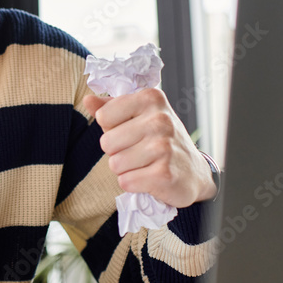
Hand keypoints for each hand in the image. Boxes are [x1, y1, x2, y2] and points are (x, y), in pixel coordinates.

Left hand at [83, 88, 215, 208]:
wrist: (194, 173)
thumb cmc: (161, 141)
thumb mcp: (140, 116)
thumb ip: (111, 107)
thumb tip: (88, 99)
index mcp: (151, 98)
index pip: (103, 116)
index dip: (112, 129)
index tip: (131, 132)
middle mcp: (160, 119)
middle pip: (106, 142)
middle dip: (117, 152)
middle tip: (139, 152)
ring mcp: (163, 147)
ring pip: (115, 164)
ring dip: (125, 170)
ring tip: (145, 165)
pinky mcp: (164, 174)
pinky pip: (125, 182)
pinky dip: (134, 184)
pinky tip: (150, 178)